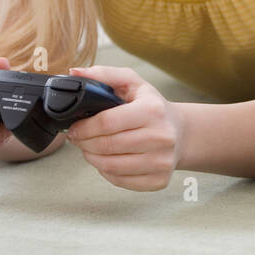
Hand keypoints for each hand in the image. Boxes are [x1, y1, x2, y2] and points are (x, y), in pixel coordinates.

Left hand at [65, 65, 182, 190]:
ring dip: (92, 158)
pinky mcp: (159, 180)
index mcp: (153, 109)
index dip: (84, 127)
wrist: (180, 132)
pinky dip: (107, 172)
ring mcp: (162, 161)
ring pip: (111, 166)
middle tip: (78, 139)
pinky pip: (121, 181)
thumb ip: (104, 74)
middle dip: (84, 143)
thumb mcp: (132, 83)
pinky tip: (106, 160)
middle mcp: (161, 136)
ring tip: (90, 149)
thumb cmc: (152, 106)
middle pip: (107, 146)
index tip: (74, 128)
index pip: (107, 122)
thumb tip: (75, 73)